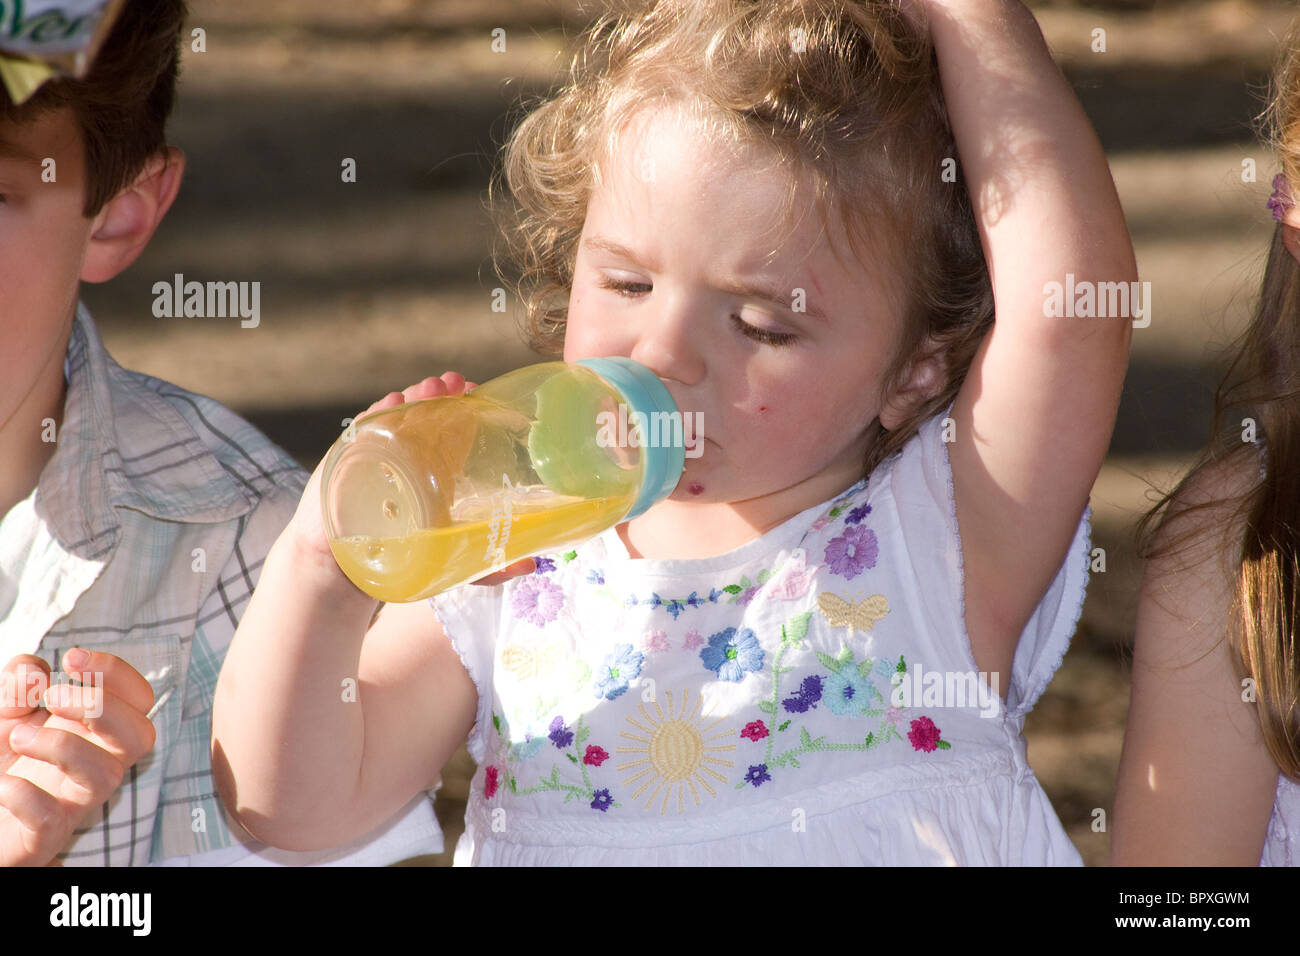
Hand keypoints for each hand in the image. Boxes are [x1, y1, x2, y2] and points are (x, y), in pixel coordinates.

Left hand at [0, 650, 155, 865]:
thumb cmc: (4, 758)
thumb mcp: (5, 710)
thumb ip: (18, 684)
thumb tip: (34, 673)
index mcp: (97, 730)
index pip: (139, 698)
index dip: (116, 672)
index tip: (73, 658)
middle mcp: (97, 762)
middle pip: (141, 735)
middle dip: (103, 707)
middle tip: (54, 696)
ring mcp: (75, 800)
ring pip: (105, 775)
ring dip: (61, 745)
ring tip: (16, 737)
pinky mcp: (45, 835)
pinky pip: (50, 817)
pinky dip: (23, 794)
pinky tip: (2, 783)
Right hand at [285, 372, 534, 587]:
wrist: (343, 568)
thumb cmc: (400, 555)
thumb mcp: (450, 556)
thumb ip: (489, 564)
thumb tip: (531, 565)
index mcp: (436, 466)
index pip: (454, 426)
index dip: (467, 406)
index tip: (481, 394)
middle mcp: (408, 451)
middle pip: (427, 413)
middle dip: (443, 395)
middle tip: (458, 385)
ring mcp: (378, 450)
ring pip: (398, 415)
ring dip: (414, 397)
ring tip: (432, 388)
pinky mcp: (349, 456)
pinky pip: (363, 429)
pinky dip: (376, 415)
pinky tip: (390, 405)